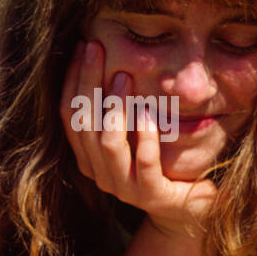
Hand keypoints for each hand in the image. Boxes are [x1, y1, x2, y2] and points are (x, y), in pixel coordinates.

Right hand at [60, 39, 217, 238]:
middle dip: (87, 82)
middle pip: (83, 123)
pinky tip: (150, 113)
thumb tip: (109, 57)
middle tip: (96, 49)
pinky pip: (145, 165)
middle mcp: (100, 172)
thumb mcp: (134, 131)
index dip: (72, 80)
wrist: (187, 208)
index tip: (81, 47)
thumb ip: (119, 106)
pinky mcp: (151, 195)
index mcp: (89, 157)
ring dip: (114, 107)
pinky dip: (145, 137)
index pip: (69, 114)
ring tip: (123, 77)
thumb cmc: (159, 162)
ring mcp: (124, 187)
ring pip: (107, 144)